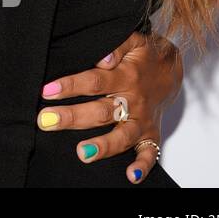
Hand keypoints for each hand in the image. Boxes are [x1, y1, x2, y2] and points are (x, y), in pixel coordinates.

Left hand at [36, 30, 181, 183]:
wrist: (171, 70)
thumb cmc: (143, 56)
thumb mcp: (133, 41)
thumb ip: (117, 45)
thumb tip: (103, 58)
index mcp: (126, 76)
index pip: (95, 81)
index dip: (70, 86)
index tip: (46, 91)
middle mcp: (134, 100)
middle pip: (102, 111)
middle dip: (73, 117)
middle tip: (46, 121)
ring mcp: (143, 120)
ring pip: (123, 135)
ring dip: (104, 145)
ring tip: (82, 153)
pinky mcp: (152, 135)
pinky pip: (150, 154)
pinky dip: (142, 166)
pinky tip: (130, 176)